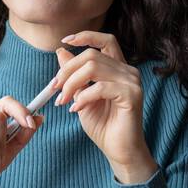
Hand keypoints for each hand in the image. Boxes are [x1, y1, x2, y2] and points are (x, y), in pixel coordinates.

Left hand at [50, 30, 158, 182]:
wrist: (118, 151)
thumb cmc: (103, 126)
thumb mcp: (81, 97)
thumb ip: (74, 76)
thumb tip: (61, 51)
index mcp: (118, 68)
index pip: (105, 40)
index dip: (85, 36)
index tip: (65, 41)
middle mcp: (128, 71)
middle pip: (91, 55)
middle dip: (67, 70)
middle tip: (55, 88)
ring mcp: (132, 82)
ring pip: (93, 68)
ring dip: (72, 84)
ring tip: (63, 100)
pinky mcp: (132, 95)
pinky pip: (101, 87)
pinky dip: (83, 97)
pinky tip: (75, 109)